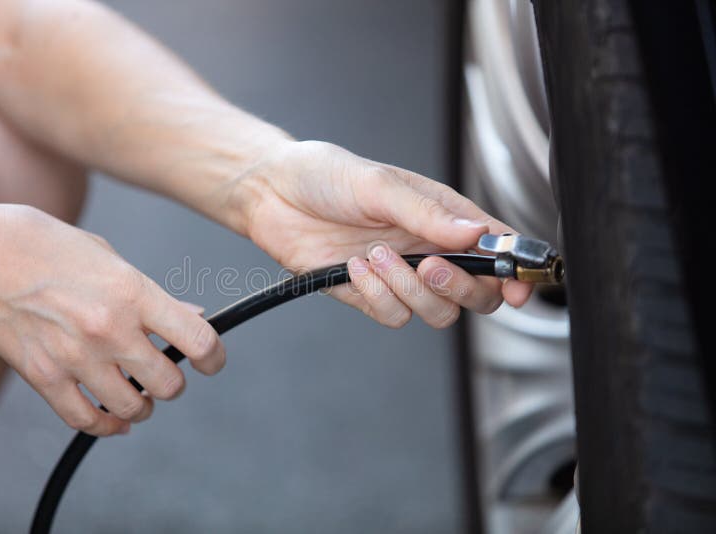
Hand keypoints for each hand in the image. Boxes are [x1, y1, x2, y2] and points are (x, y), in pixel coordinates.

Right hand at [0, 201, 223, 435]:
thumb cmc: (46, 245)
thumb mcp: (111, 257)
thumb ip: (155, 294)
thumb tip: (192, 317)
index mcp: (133, 293)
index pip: (198, 340)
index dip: (215, 358)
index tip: (213, 362)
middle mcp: (111, 330)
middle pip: (170, 384)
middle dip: (173, 382)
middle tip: (164, 372)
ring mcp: (77, 358)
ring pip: (134, 408)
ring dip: (142, 405)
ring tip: (137, 394)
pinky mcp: (45, 378)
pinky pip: (87, 420)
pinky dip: (106, 425)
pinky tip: (113, 418)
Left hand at [237, 141, 532, 327]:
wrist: (273, 194)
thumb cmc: (326, 176)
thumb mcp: (380, 184)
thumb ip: (429, 214)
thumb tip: (480, 235)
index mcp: (443, 216)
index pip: (497, 249)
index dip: (517, 272)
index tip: (520, 288)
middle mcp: (429, 249)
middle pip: (477, 294)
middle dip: (461, 288)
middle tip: (429, 266)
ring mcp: (401, 276)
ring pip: (438, 312)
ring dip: (409, 291)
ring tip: (374, 255)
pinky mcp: (370, 295)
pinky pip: (393, 316)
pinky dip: (377, 296)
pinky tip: (352, 267)